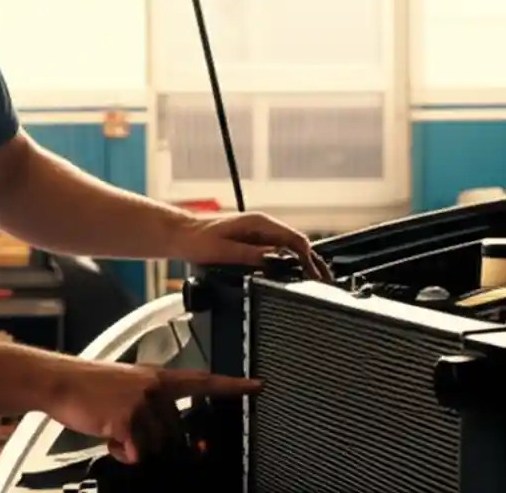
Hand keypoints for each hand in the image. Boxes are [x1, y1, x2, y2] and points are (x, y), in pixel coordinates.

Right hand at [46, 361, 262, 463]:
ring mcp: (143, 404)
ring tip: (112, 427)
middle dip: (152, 440)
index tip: (257, 386)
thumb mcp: (127, 387)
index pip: (203, 381)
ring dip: (134, 447)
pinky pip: (136, 454)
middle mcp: (155, 389)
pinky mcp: (128, 420)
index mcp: (158, 378)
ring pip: (155, 447)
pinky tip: (108, 436)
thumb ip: (152, 406)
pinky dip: (121, 453)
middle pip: (174, 434)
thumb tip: (169, 437)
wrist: (60, 381)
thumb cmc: (90, 386)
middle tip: (125, 424)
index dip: (233, 385)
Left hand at [172, 211, 331, 280]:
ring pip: (288, 249)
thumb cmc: (197, 239)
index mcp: (258, 223)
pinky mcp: (252, 242)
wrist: (180, 235)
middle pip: (295, 244)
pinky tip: (292, 275)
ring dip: (301, 263)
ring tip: (314, 280)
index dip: (308, 258)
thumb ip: (250, 255)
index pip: (294, 239)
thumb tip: (275, 261)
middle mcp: (261, 226)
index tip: (316, 274)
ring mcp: (257, 234)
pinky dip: (287, 263)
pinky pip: (276, 252)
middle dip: (311, 262)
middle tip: (325, 281)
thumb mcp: (223, 250)